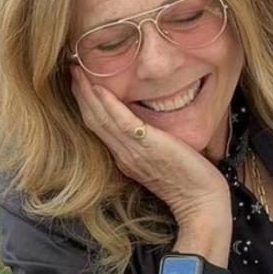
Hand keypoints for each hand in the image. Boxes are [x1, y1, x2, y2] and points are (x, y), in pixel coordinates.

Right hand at [70, 68, 229, 228]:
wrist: (200, 202)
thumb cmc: (189, 181)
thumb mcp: (161, 160)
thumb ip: (149, 145)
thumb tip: (147, 127)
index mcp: (124, 157)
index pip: (98, 126)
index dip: (86, 104)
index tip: (79, 83)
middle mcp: (122, 154)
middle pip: (93, 120)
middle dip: (81, 94)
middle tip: (71, 71)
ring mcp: (132, 151)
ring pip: (101, 119)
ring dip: (87, 94)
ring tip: (78, 73)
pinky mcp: (146, 145)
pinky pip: (121, 122)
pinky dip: (108, 104)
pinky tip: (99, 88)